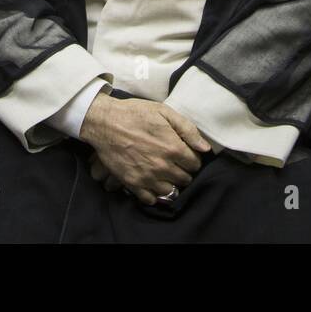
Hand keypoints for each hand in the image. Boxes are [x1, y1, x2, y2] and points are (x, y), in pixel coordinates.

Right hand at [79, 94, 209, 204]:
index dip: (192, 158)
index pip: (195, 164)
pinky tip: (152, 183)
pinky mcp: (132, 183)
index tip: (185, 154)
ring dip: (170, 183)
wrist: (105, 122)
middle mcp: (163, 166)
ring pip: (170, 191)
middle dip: (183, 171)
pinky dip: (153, 194)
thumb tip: (205, 148)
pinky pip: (150, 199)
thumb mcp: (164, 112)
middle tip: (175, 162)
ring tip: (165, 173)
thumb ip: (188, 129)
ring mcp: (147, 177)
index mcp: (174, 148)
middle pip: (184, 179)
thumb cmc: (135, 113)